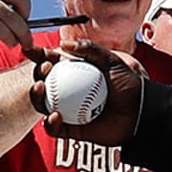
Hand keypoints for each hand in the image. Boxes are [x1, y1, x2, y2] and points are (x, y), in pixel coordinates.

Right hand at [29, 39, 143, 145]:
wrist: (141, 111)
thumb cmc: (130, 84)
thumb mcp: (113, 61)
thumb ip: (91, 49)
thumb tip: (64, 43)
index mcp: (75, 72)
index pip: (52, 62)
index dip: (39, 56)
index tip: (30, 50)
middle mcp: (67, 90)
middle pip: (43, 82)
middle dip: (37, 74)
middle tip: (44, 68)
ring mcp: (67, 109)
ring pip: (42, 104)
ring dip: (36, 96)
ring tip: (41, 87)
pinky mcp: (70, 128)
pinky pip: (54, 128)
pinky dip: (51, 123)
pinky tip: (55, 116)